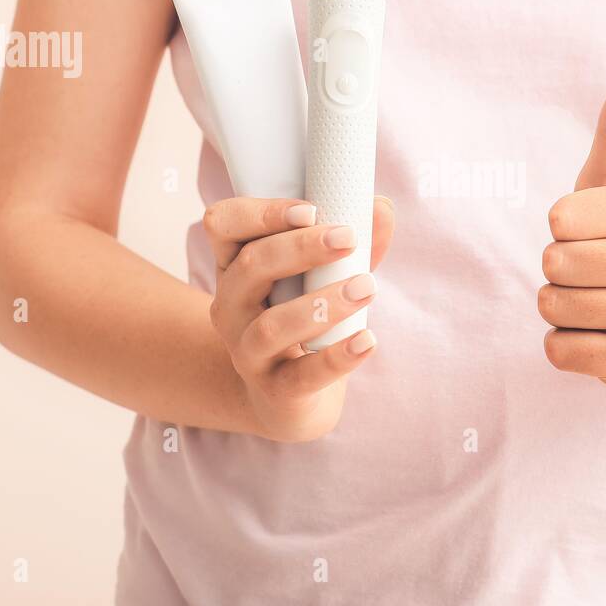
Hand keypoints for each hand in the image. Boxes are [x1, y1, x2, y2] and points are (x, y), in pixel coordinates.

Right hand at [202, 196, 394, 440]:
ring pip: (271, 326)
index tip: (310, 210)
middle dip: (301, 248)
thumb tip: (382, 208)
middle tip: (348, 239)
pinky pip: (302, 376)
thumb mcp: (324, 275)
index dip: (259, 213)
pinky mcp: (274, 389)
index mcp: (236, 265)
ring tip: (366, 288)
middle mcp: (230, 305)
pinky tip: (367, 341)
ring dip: (321, 304)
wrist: (288, 397)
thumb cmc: (305, 319)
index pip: (223, 225)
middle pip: (250, 267)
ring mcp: (246, 351)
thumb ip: (352, 242)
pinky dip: (338, 358)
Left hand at [538, 65, 605, 385]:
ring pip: (551, 308)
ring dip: (556, 306)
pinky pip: (557, 351)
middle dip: (555, 268)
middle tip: (588, 269)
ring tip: (591, 300)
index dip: (560, 226)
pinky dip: (562, 344)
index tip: (587, 230)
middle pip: (554, 264)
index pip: (560, 218)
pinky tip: (594, 334)